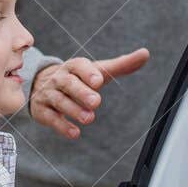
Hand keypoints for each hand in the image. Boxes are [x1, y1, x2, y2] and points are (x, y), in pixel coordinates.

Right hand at [30, 48, 149, 138]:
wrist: (42, 84)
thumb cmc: (78, 78)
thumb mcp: (98, 71)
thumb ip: (121, 64)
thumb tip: (145, 53)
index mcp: (74, 67)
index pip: (79, 66)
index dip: (88, 73)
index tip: (98, 81)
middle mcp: (59, 79)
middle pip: (69, 84)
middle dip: (81, 92)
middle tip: (96, 102)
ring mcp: (49, 94)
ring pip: (59, 101)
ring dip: (73, 110)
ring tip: (88, 118)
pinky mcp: (42, 110)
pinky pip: (51, 118)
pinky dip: (62, 126)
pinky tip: (74, 133)